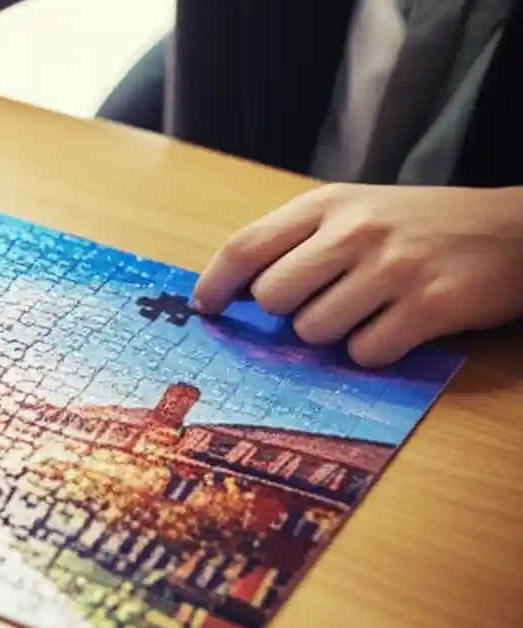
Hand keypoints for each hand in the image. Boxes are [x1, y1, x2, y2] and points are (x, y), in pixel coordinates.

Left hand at [192, 184, 522, 366]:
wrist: (516, 229)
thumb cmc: (420, 225)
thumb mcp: (356, 210)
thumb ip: (299, 243)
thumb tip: (238, 294)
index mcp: (328, 204)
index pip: (245, 246)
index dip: (215, 283)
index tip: (205, 308)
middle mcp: (356, 230)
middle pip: (272, 297)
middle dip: (287, 313)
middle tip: (323, 303)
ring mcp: (393, 268)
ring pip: (314, 331)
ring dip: (334, 334)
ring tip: (369, 310)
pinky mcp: (429, 306)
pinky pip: (364, 354)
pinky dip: (374, 352)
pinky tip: (399, 327)